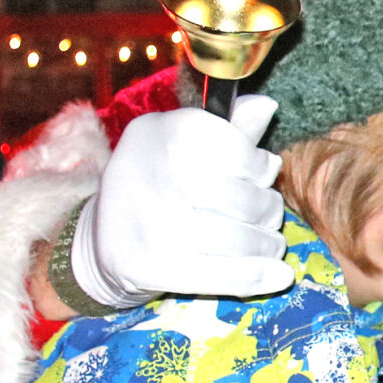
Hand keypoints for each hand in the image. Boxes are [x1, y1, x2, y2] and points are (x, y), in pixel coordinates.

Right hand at [69, 97, 292, 306]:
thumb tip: (267, 106)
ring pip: (240, 239)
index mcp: (166, 131)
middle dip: (269, 209)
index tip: (262, 175)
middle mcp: (156, 172)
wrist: (104, 237)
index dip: (261, 168)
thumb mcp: (184, 143)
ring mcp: (152, 222)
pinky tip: (278, 276)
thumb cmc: (157, 181)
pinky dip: (258, 276)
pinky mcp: (153, 266)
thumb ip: (229, 129)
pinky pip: (225, 274)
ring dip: (267, 244)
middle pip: (244, 198)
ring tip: (270, 244)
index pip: (239, 150)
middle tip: (269, 215)